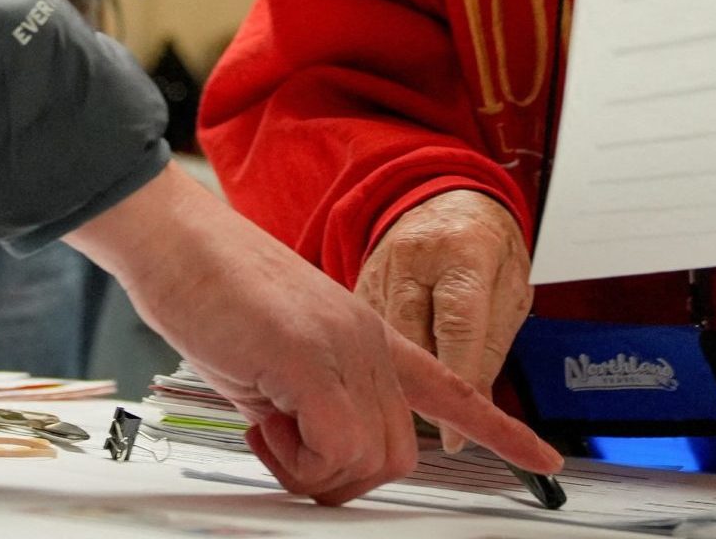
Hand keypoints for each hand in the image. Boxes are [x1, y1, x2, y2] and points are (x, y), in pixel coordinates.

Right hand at [67, 166, 562, 505]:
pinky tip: (261, 422)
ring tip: (268, 427)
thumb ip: (305, 400)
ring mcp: (343, 346)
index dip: (499, 429)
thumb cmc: (208, 291)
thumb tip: (307, 448)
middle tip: (287, 451)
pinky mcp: (306, 357)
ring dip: (315, 469)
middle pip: (400, 453)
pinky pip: (334, 446)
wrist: (170, 237)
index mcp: (368, 335)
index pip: (451, 386)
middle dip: (345, 476)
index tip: (545, 455)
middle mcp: (369, 339)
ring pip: (371, 457)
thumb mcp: (271, 359)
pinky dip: (296, 458)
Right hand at [355, 190, 532, 451]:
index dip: (458, 386)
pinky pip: (359, 337)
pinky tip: (381, 379)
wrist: (439, 194)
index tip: (458, 434)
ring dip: (393, 383)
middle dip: (423, 392)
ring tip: (412, 404)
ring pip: (378, 345)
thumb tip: (476, 411)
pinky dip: (371, 365)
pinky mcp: (352, 286)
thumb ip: (490, 346)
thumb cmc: (483, 243)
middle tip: (440, 424)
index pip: (457, 327)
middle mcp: (412, 258)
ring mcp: (375, 270)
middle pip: (410, 340)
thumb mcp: (509, 288)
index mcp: (461, 252)